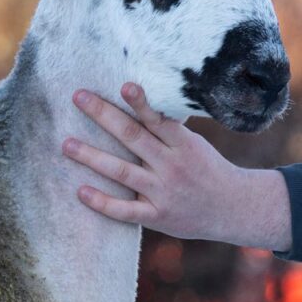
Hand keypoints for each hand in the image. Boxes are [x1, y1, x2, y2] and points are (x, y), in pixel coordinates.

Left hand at [61, 84, 291, 249]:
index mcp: (184, 145)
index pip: (158, 120)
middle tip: (78, 97)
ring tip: (67, 144)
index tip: (123, 86)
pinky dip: (102, 202)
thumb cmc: (208, 169)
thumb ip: (168, 130)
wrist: (234, 208)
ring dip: (92, 157)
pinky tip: (81, 191)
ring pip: (122, 172)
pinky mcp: (157, 216)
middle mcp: (171, 166)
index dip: (140, 103)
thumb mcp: (195, 144)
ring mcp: (162, 192)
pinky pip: (125, 210)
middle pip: (133, 138)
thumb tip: (140, 102)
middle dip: (103, 115)